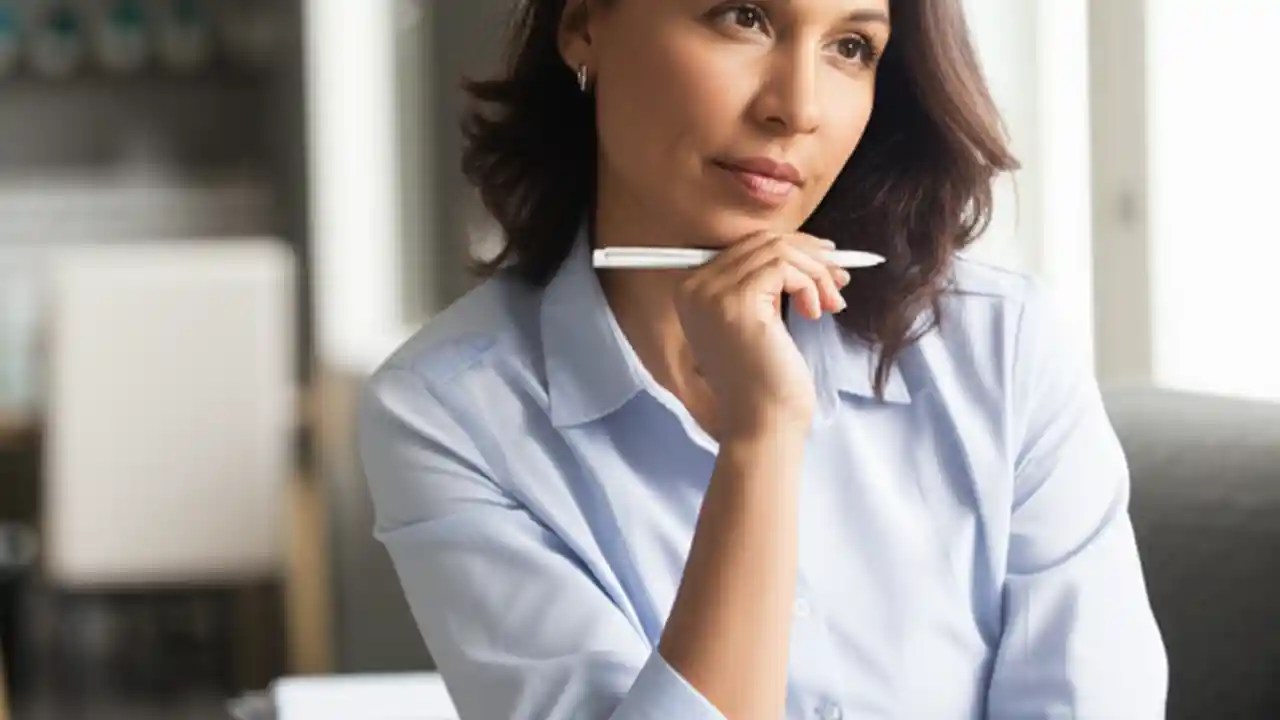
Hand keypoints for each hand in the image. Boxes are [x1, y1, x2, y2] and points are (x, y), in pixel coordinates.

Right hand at [674, 231, 850, 436]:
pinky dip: (810, 284)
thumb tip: (813, 249)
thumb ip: (766, 286)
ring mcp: (712, 294)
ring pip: (778, 250)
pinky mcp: (736, 301)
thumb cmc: (767, 384)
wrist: (763, 425)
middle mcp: (694, 288)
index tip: (826, 260)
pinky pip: (784, 266)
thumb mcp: (759, 322)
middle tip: (839, 278)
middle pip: (762, 242)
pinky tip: (815, 314)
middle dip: (809, 256)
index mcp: (692, 292)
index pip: (746, 247)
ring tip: (831, 303)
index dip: (791, 248)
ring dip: (815, 273)